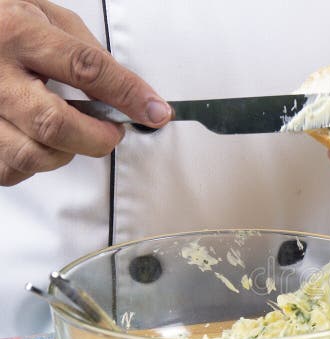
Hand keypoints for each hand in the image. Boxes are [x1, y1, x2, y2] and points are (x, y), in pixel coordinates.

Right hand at [0, 0, 170, 185]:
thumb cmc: (7, 21)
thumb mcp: (48, 16)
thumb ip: (88, 53)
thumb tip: (130, 94)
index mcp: (17, 33)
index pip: (85, 68)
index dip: (127, 94)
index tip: (155, 111)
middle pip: (53, 124)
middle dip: (97, 137)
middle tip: (113, 132)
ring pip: (31, 154)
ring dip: (66, 153)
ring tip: (74, 134)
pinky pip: (9, 169)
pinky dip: (35, 165)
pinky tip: (43, 144)